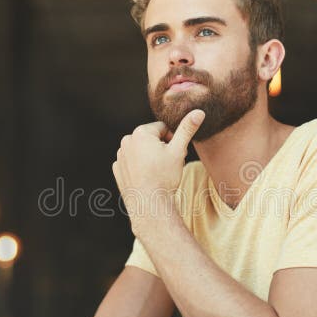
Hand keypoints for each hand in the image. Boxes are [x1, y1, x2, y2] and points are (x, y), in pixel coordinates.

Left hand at [112, 110, 204, 233]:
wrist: (149, 204)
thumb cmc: (164, 177)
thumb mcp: (179, 151)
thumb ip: (187, 129)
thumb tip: (198, 112)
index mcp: (140, 133)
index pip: (162, 128)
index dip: (172, 140)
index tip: (174, 154)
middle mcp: (126, 141)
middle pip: (151, 139)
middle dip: (161, 148)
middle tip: (167, 164)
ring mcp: (120, 156)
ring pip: (141, 151)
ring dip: (150, 157)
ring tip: (157, 172)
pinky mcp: (117, 169)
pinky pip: (132, 163)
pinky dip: (139, 167)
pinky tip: (147, 178)